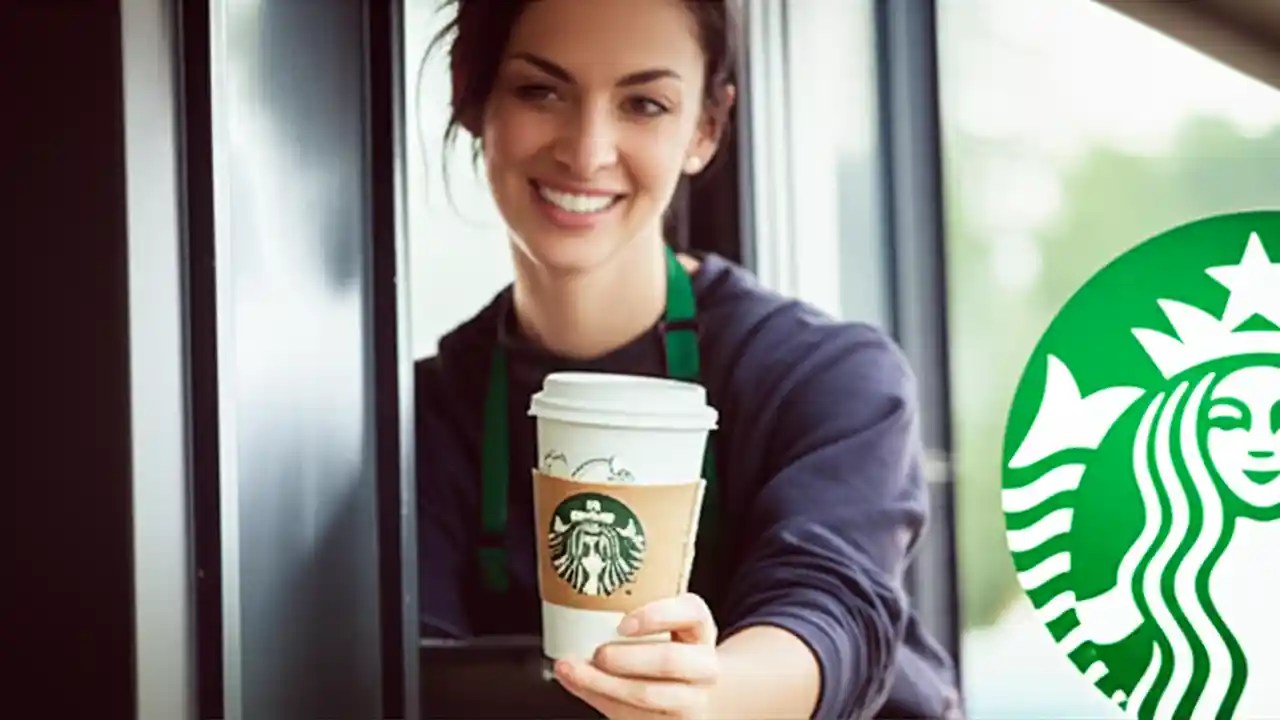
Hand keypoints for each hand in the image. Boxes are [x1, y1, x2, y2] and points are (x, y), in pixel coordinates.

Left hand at [554, 593, 719, 718]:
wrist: (694, 693)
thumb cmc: (665, 652)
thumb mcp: (661, 629)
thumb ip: (626, 624)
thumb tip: (571, 625)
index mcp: (700, 629)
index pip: (692, 612)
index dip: (656, 616)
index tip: (622, 624)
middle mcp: (704, 665)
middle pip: (670, 660)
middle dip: (625, 658)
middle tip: (596, 653)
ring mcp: (694, 700)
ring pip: (651, 695)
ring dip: (605, 685)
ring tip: (576, 673)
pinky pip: (638, 716)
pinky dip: (604, 702)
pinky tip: (583, 688)